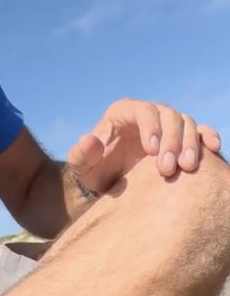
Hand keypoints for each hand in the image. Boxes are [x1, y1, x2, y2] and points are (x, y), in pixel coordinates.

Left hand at [68, 98, 221, 194]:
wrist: (111, 185)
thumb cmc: (94, 171)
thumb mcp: (81, 166)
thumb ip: (81, 154)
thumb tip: (88, 140)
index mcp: (122, 113)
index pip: (142, 110)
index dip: (150, 126)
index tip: (151, 151)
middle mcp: (147, 115)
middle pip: (168, 116)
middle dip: (171, 141)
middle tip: (167, 169)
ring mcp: (166, 126)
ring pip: (186, 123)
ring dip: (190, 144)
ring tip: (186, 168)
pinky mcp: (181, 140)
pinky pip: (200, 132)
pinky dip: (208, 137)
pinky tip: (213, 149)